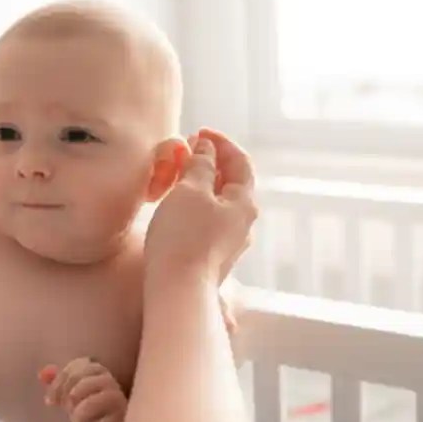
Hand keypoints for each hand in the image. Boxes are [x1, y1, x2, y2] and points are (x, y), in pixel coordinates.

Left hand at [39, 357, 127, 421]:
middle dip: (70, 397)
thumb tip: (43, 375)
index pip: (78, 365)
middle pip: (84, 381)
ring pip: (95, 400)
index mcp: (99, 373)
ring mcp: (120, 404)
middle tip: (68, 411)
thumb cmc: (92, 413)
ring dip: (80, 414)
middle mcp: (112, 384)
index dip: (60, 383)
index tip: (50, 401)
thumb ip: (59, 384)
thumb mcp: (73, 396)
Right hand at [145, 128, 257, 284]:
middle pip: (232, 182)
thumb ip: (200, 165)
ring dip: (202, 184)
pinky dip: (197, 204)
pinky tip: (178, 206)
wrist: (178, 289)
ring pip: (220, 203)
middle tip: (187, 150)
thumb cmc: (183, 236)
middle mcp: (244, 222)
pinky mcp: (214, 256)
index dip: (221, 142)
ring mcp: (231, 242)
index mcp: (244, 202)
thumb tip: (206, 148)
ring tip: (179, 175)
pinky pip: (210, 221)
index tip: (199, 132)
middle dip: (210, 162)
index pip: (240, 161)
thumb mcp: (190, 191)